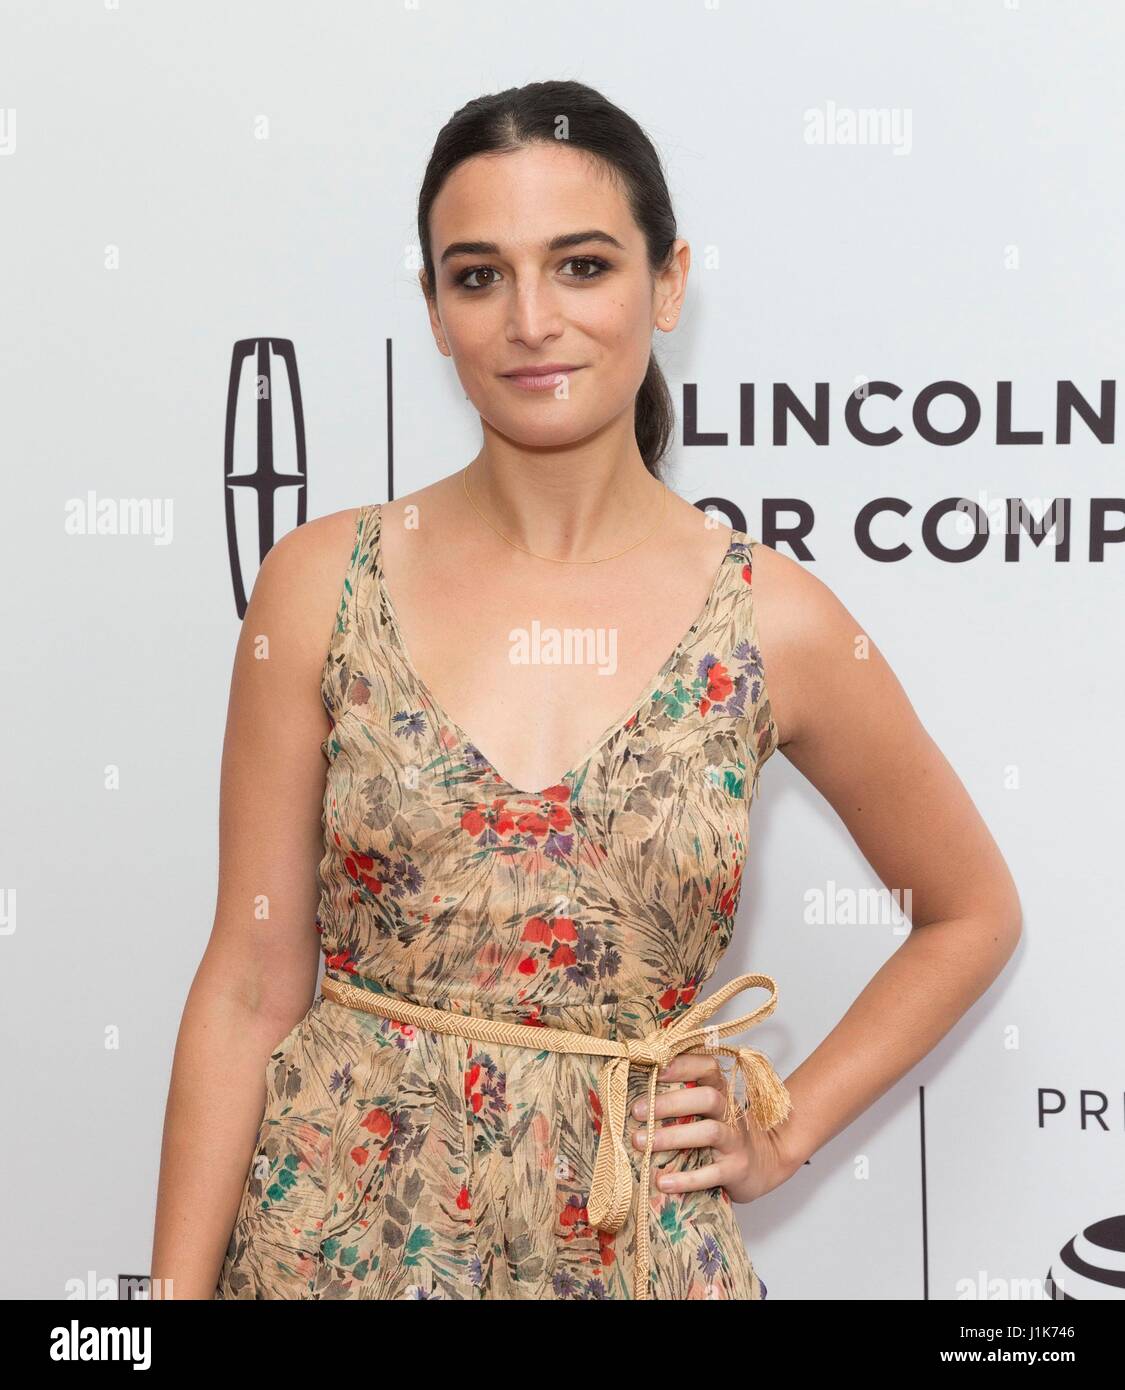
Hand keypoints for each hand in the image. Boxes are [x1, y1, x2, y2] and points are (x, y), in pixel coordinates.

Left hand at [627, 1050, 794, 1203]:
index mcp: (721, 1093)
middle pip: (707, 1098)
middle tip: (637, 1111)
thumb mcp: (710, 1109)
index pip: (708, 1068)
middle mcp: (730, 1113)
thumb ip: (683, 1097)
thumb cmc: (724, 1132)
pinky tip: (663, 1182)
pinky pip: (712, 1174)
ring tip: (641, 1143)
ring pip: (709, 1132)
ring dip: (672, 1137)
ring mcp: (736, 1142)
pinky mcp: (736, 1170)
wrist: (765, 1163)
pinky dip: (686, 1179)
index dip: (683, 1065)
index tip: (656, 1068)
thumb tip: (636, 1086)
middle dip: (670, 1102)